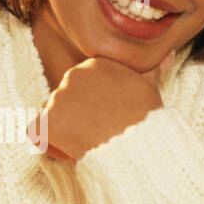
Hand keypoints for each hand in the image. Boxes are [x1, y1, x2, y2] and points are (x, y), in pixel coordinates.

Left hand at [27, 49, 176, 161]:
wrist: (138, 149)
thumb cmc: (147, 122)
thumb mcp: (150, 91)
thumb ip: (150, 70)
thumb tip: (165, 53)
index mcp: (96, 63)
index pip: (81, 85)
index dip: (90, 107)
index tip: (105, 120)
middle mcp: (74, 74)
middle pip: (64, 100)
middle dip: (75, 118)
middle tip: (97, 134)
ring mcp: (58, 97)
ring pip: (51, 117)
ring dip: (63, 132)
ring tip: (88, 143)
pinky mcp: (48, 121)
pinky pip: (38, 135)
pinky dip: (49, 145)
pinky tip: (71, 150)